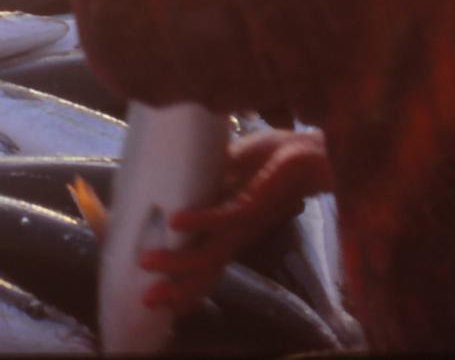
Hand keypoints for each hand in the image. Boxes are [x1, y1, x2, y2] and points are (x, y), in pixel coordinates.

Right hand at [138, 129, 332, 315]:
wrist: (309, 152)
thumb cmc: (269, 162)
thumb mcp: (227, 172)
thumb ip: (205, 181)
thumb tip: (173, 178)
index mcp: (230, 231)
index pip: (204, 265)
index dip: (184, 285)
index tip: (159, 302)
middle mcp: (237, 235)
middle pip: (204, 270)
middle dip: (176, 288)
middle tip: (147, 299)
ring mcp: (245, 223)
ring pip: (208, 252)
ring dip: (177, 259)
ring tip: (145, 260)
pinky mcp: (253, 205)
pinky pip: (224, 218)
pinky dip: (199, 221)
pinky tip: (176, 220)